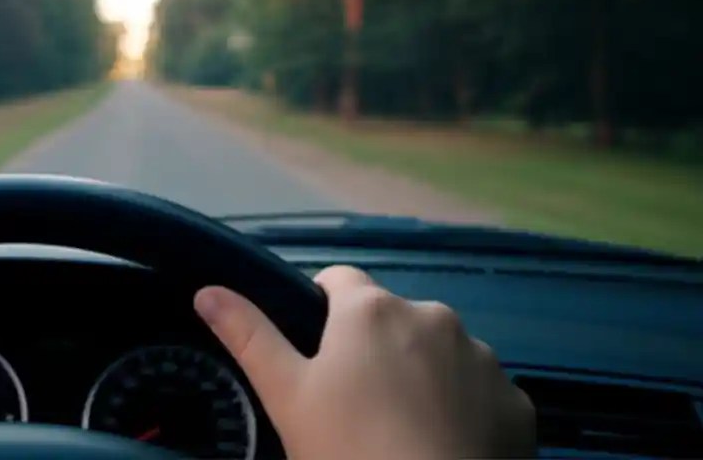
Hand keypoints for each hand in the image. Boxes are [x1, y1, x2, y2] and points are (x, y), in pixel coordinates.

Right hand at [194, 266, 534, 459]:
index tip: (316, 363)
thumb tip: (207, 289)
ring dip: (421, 376)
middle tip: (353, 408)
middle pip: (390, 320)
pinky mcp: (517, 401)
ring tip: (401, 432)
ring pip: (438, 354)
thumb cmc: (349, 450)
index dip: (321, 315)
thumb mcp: (286, 396)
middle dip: (374, 350)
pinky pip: (480, 392)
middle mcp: (432, 316)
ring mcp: (481, 358)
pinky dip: (463, 410)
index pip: (337, 281)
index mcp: (370, 309)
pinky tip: (444, 446)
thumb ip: (249, 335)